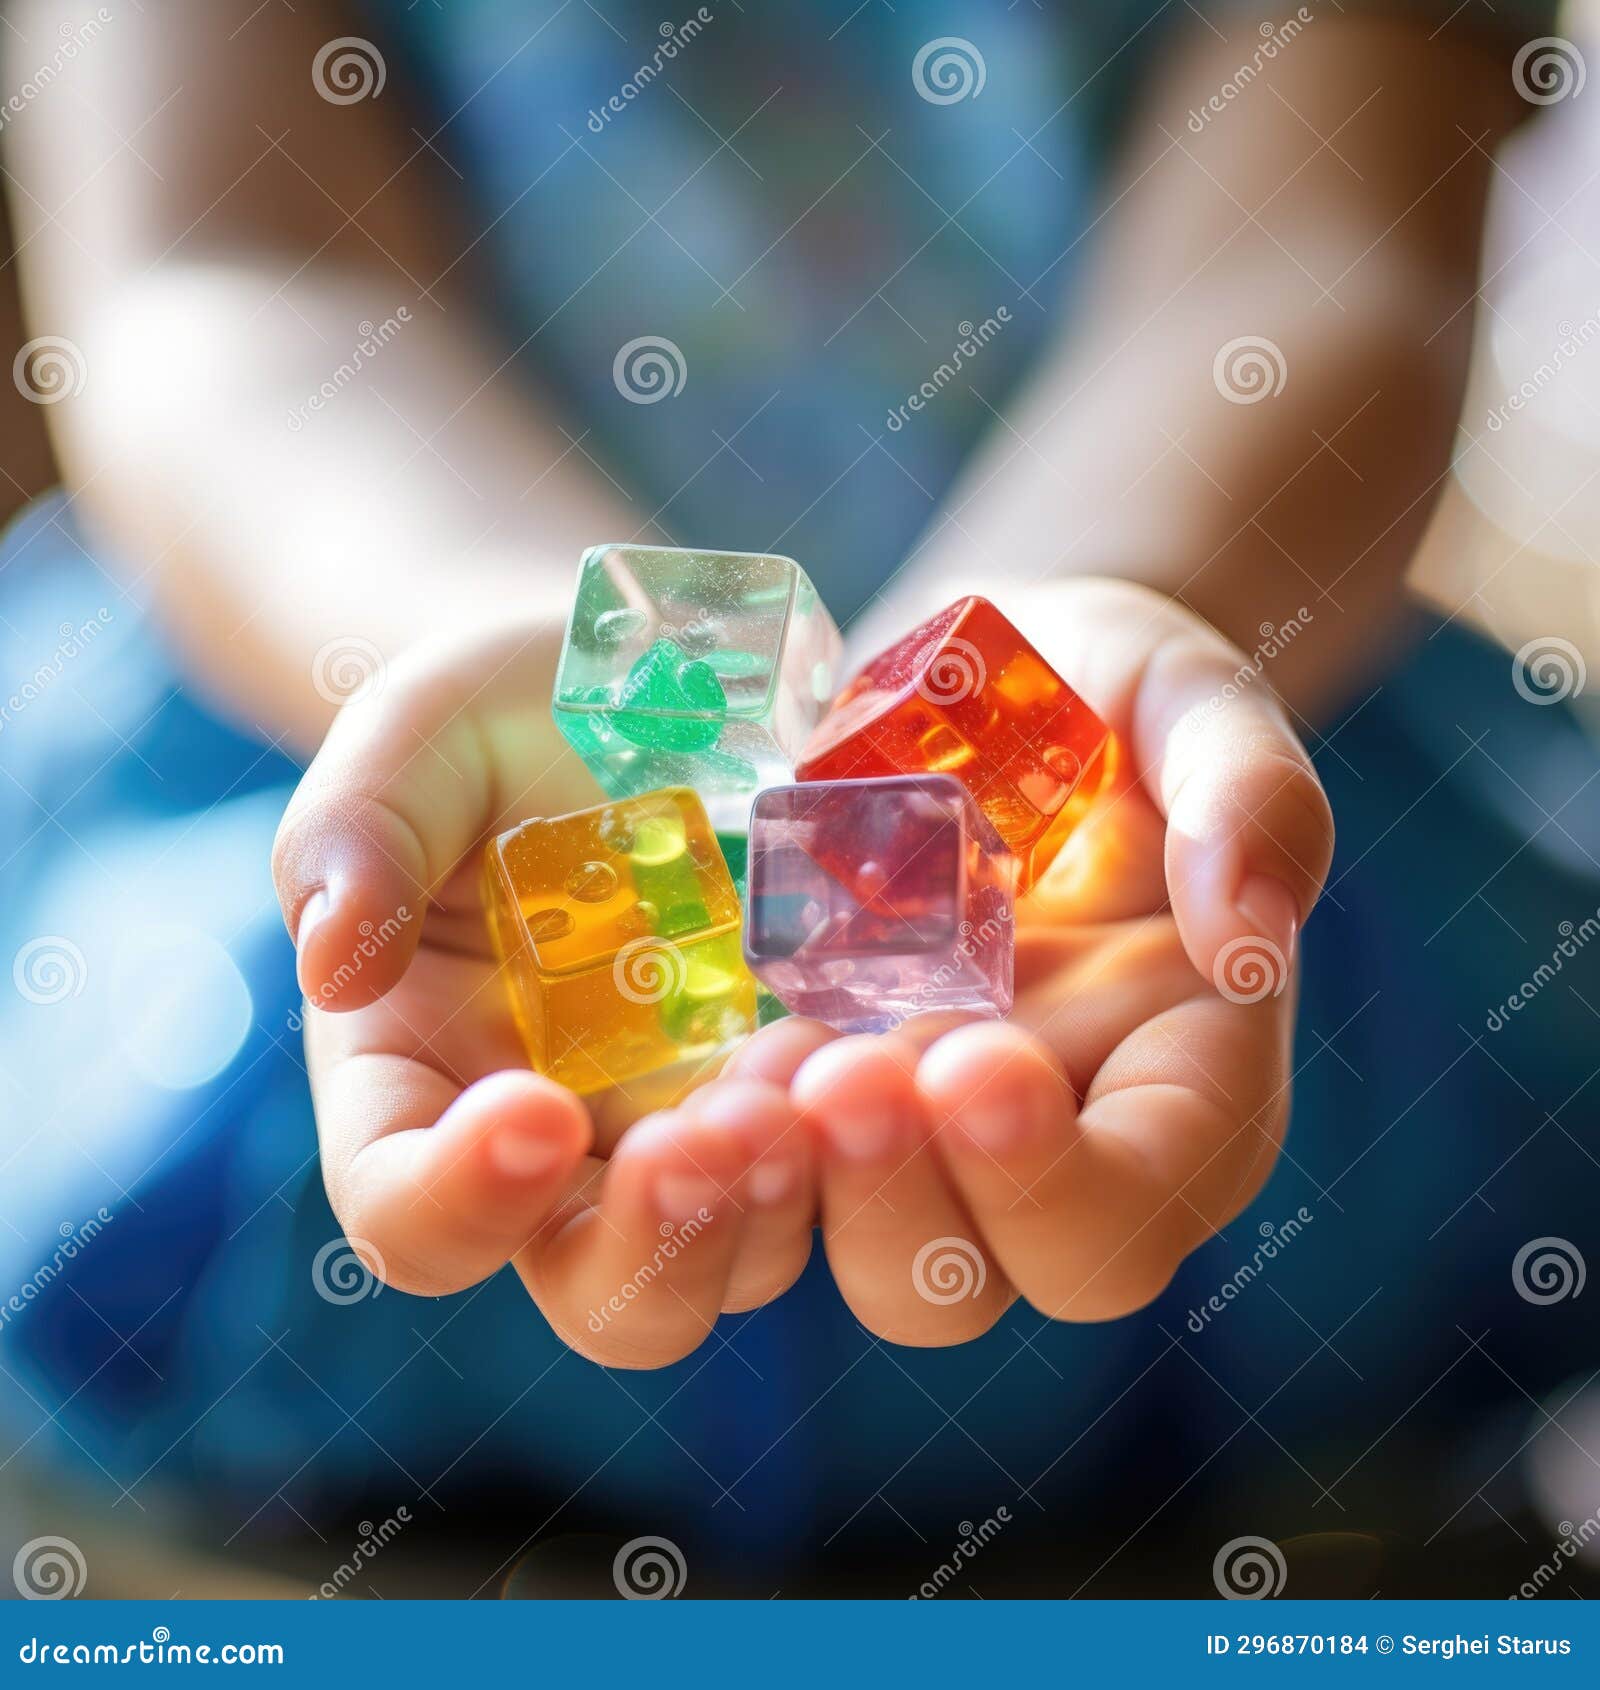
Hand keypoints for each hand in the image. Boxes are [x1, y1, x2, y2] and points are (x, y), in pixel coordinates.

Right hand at [272, 618, 816, 1366]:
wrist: (627, 698)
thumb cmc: (490, 723)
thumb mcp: (411, 742)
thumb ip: (355, 835)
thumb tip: (333, 960)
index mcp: (423, 1091)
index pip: (413, 1218)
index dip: (463, 1201)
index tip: (535, 1108)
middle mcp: (567, 1151)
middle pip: (610, 1298)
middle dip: (665, 1245)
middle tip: (715, 1130)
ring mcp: (696, 1123)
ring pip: (752, 1254)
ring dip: (793, 1191)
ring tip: (829, 1066)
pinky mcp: (803, 1079)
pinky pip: (857, 1153)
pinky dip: (888, 1123)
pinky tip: (919, 1036)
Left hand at [723, 577, 1333, 1343]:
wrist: (982, 681)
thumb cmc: (1115, 694)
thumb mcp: (1196, 702)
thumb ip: (1250, 795)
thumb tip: (1251, 931)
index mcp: (1180, 1085)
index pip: (1139, 1204)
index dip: (1058, 1178)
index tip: (980, 1060)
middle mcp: (1047, 1144)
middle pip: (982, 1277)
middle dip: (902, 1205)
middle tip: (843, 1071)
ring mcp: (918, 1133)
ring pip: (855, 1256)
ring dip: (789, 1202)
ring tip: (730, 1102)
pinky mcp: (815, 1093)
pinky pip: (762, 1175)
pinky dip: (715, 1153)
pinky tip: (672, 1089)